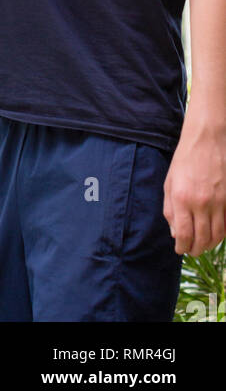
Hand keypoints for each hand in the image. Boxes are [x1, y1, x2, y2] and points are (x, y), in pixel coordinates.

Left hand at [163, 123, 225, 255]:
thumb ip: (170, 209)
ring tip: (203, 245)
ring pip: (217, 235)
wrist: (206, 139)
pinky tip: (215, 234)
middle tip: (192, 251)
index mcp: (182, 198)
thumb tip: (174, 232)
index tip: (180, 250)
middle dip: (195, 249)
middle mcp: (201, 203)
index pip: (183, 234)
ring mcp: (218, 201)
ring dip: (210, 245)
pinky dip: (222, 234)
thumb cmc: (184, 159)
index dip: (182, 246)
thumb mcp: (169, 182)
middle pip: (202, 239)